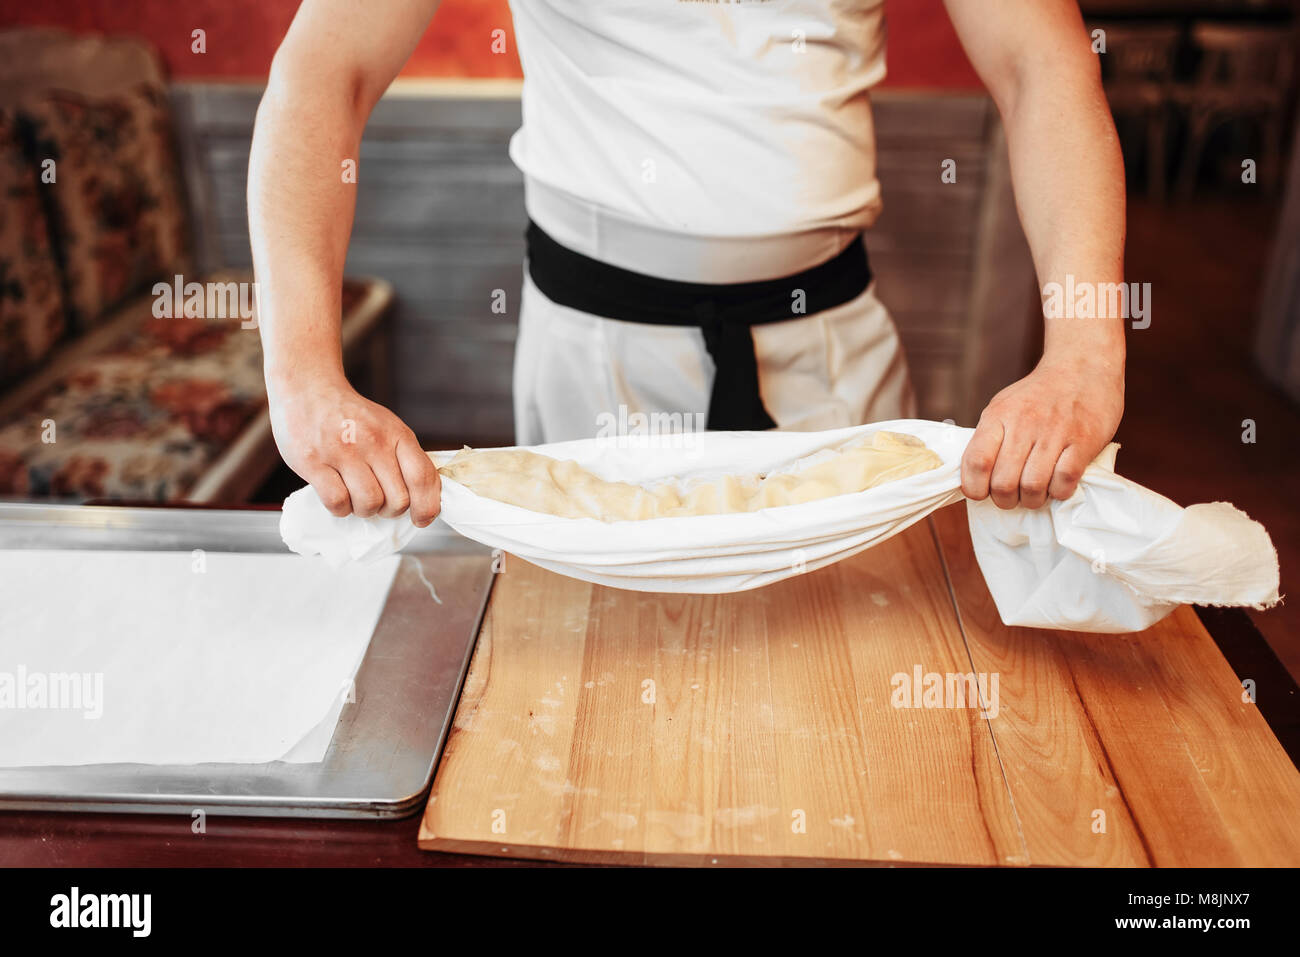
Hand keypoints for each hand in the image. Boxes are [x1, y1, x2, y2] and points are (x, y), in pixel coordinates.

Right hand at [267, 371, 440, 525]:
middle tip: (379, 502)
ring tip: (356, 497)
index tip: (421, 519)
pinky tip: (338, 495)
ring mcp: (342, 451)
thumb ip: (406, 458)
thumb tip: (426, 499)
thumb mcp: (388, 427)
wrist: (308, 388)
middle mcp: (373, 442)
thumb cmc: (352, 417)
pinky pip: (338, 502)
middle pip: (398, 500)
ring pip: (369, 504)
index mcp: (397, 434)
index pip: (422, 477)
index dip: (427, 506)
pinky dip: (341, 508)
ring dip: (365, 510)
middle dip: (391, 511)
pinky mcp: (313, 461)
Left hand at [961, 355, 1123, 509]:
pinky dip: (1058, 492)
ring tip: (1034, 494)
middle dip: (1005, 501)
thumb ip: (988, 439)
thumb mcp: (1003, 407)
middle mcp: (1023, 424)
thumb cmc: (1038, 395)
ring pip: (1033, 487)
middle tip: (1012, 497)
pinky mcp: (1083, 440)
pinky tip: (1057, 486)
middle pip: (1003, 483)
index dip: (974, 489)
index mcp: (997, 416)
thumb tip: (973, 479)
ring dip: (1032, 500)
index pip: (975, 462)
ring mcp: (1055, 432)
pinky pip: (1065, 480)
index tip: (982, 493)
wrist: (1083, 366)